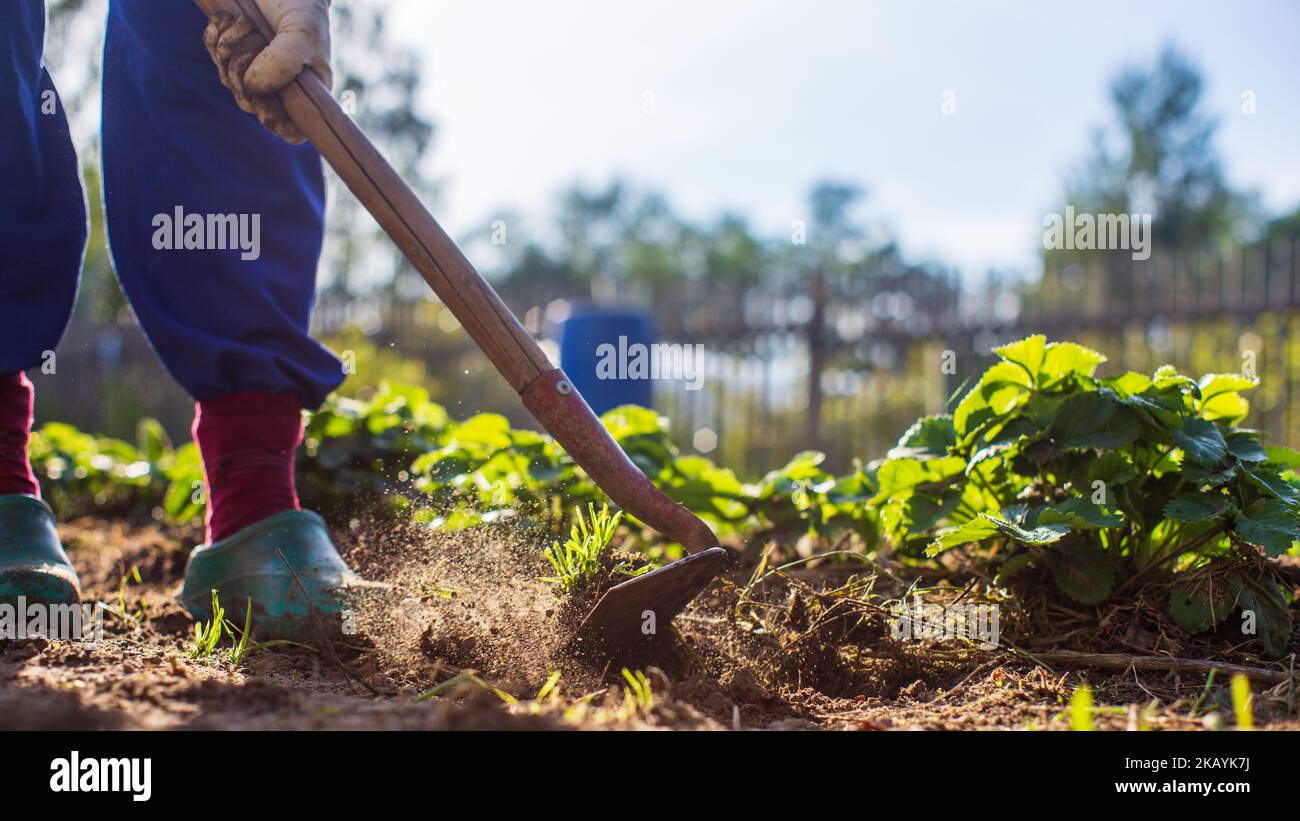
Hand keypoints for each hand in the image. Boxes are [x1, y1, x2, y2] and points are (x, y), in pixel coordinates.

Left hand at [203, 0, 331, 144]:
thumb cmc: (300, 6)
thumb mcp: (302, 33)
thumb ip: (284, 63)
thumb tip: (254, 88)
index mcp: (304, 91)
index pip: (290, 130)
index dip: (274, 121)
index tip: (265, 103)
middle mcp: (277, 86)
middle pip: (249, 102)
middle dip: (244, 69)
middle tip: (258, 40)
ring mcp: (251, 69)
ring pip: (227, 77)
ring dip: (231, 46)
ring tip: (248, 24)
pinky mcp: (229, 49)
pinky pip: (212, 52)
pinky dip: (217, 33)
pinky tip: (230, 19)